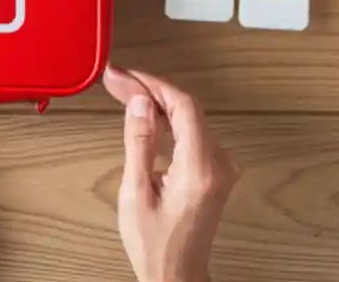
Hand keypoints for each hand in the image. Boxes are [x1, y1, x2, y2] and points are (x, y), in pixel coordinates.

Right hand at [104, 67, 238, 281]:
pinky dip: (168, 118)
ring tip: (126, 92)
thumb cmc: (155, 244)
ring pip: (190, 117)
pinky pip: (193, 132)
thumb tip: (139, 103)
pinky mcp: (216, 170)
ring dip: (158, 102)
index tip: (124, 76)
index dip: (152, 84)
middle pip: (187, 108)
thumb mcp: (136, 193)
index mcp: (200, 170)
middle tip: (117, 81)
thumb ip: (139, 143)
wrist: (177, 275)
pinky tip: (146, 114)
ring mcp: (221, 167)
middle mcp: (219, 164)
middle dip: (150, 89)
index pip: (183, 107)